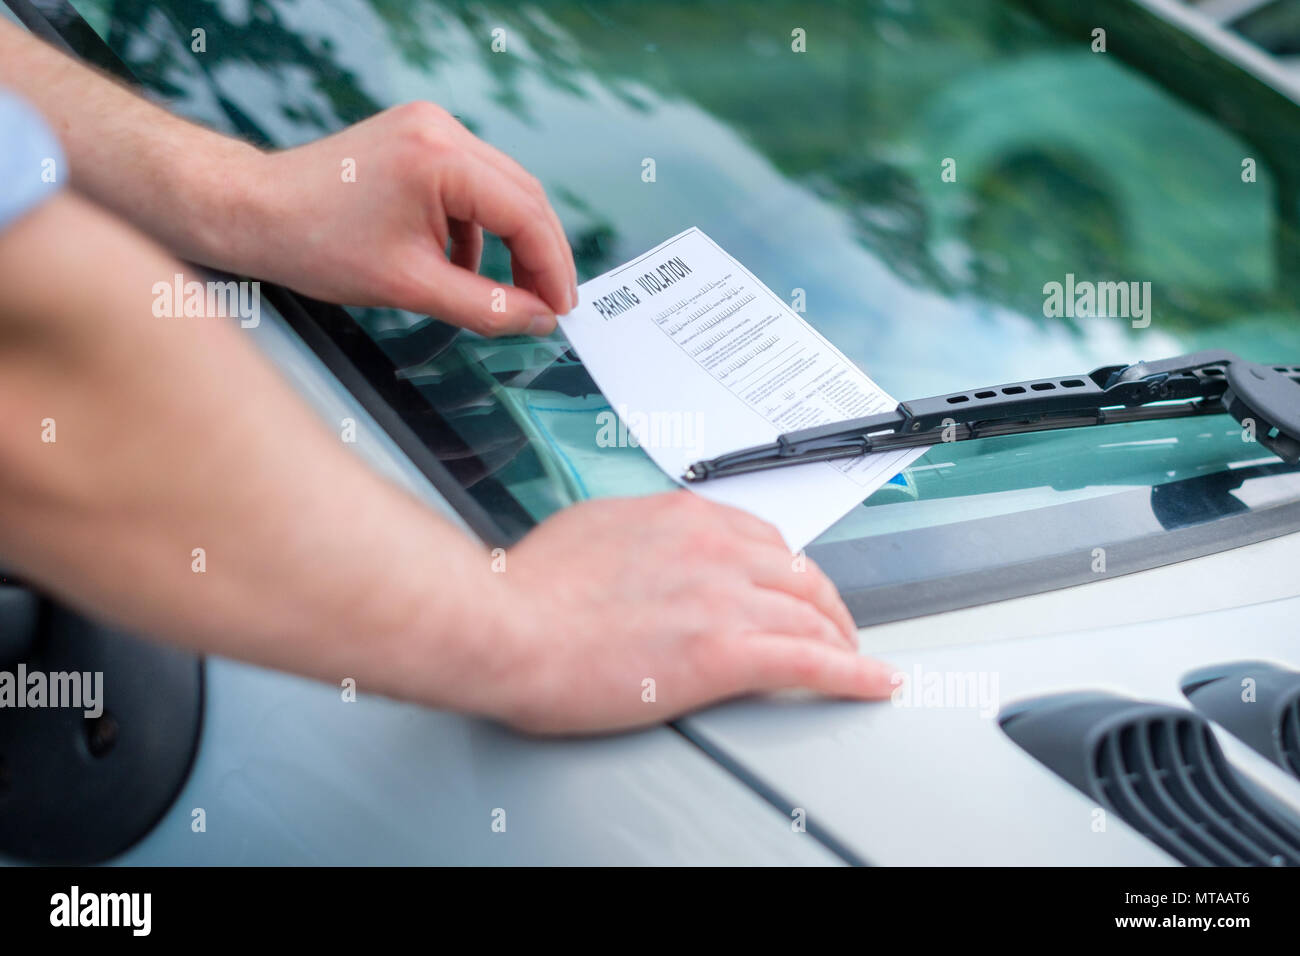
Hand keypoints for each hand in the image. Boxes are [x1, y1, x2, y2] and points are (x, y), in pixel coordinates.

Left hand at [244, 101, 576, 335]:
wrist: (252, 211)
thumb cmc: (314, 244)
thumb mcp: (411, 287)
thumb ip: (486, 306)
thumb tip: (537, 319)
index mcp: (440, 157)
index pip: (526, 214)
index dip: (552, 267)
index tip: (560, 309)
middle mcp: (440, 129)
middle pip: (523, 195)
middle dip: (541, 254)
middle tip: (548, 304)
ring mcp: (429, 127)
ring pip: (502, 189)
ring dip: (512, 240)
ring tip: (511, 291)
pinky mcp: (417, 138)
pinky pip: (471, 184)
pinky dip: (479, 227)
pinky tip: (466, 264)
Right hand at [483, 492, 895, 733]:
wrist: (505, 625)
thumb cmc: (528, 588)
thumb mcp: (593, 531)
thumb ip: (638, 538)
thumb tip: (648, 551)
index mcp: (682, 517)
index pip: (763, 538)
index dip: (789, 570)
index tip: (794, 588)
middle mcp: (713, 548)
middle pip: (800, 573)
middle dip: (827, 604)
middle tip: (835, 628)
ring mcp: (723, 598)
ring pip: (812, 615)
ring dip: (842, 640)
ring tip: (855, 660)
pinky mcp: (724, 652)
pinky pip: (811, 662)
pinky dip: (853, 673)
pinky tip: (873, 681)